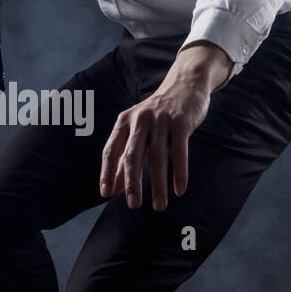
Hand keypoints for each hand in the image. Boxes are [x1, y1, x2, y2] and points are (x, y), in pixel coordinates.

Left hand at [98, 41, 232, 210]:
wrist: (185, 85)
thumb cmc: (158, 116)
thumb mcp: (138, 132)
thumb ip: (126, 158)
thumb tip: (115, 188)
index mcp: (124, 122)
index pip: (110, 150)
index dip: (107, 173)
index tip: (105, 194)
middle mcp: (139, 120)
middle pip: (132, 156)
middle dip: (132, 183)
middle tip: (133, 205)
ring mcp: (161, 120)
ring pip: (157, 157)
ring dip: (158, 185)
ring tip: (160, 206)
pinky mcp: (181, 122)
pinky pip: (179, 152)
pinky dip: (179, 172)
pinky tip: (179, 190)